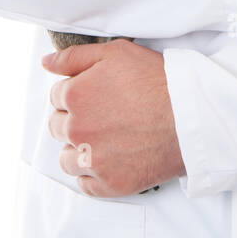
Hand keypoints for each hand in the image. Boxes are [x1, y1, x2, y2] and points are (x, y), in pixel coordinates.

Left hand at [42, 38, 185, 196]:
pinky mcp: (109, 184)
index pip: (57, 97)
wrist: (190, 116)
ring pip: (67, 158)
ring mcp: (91, 160)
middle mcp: (77, 130)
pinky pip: (84, 184)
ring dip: (79, 149)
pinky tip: (111, 160)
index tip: (98, 95)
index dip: (77, 93)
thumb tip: (45, 63)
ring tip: (107, 139)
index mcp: (74, 96)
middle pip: (58, 127)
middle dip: (76, 120)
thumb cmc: (157, 81)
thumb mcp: (116, 53)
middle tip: (105, 115)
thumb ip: (74, 57)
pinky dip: (93, 175)